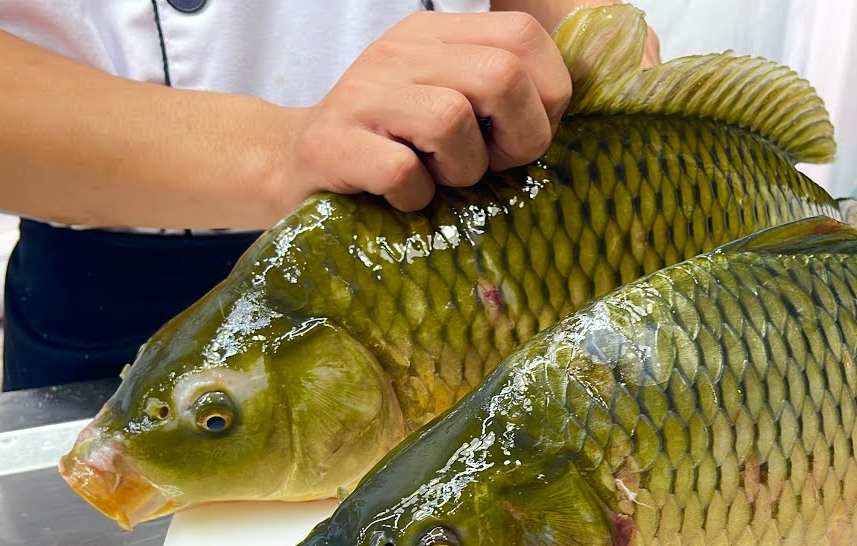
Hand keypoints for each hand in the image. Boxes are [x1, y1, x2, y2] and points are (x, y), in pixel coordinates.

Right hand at [276, 12, 572, 211]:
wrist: (290, 167)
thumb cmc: (390, 146)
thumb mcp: (447, 100)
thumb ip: (500, 95)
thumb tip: (566, 116)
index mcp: (434, 35)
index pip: (523, 37)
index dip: (546, 96)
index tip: (520, 135)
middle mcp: (399, 54)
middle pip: (499, 75)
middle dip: (517, 137)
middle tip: (492, 165)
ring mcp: (362, 96)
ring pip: (451, 120)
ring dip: (463, 170)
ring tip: (440, 179)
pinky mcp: (333, 145)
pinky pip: (403, 172)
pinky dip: (416, 198)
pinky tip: (404, 198)